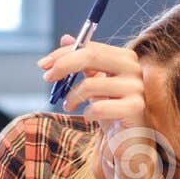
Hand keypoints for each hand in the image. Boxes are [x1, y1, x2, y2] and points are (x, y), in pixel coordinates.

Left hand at [38, 38, 172, 178]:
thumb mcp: (94, 84)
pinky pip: (98, 107)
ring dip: (72, 97)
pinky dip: (87, 113)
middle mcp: (132, 69)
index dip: (63, 54)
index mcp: (124, 57)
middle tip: (47, 78)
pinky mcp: (135, 108)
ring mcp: (136, 88)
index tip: (43, 65)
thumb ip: (83, 62)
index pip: (89, 47)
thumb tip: (66, 38)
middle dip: (63, 66)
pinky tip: (89, 117)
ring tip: (69, 106)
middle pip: (91, 57)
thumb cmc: (111, 110)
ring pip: (90, 85)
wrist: (129, 140)